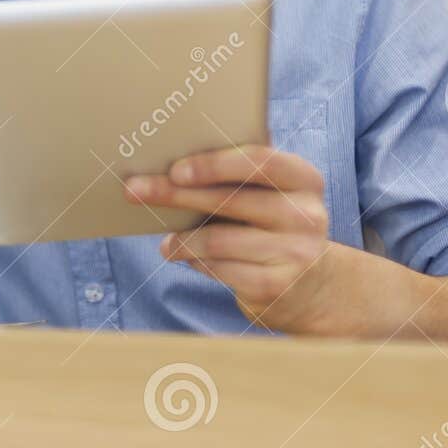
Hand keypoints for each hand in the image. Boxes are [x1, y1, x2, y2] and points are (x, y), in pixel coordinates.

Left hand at [122, 145, 332, 333]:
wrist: (312, 287)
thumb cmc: (272, 228)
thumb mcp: (269, 197)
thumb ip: (235, 180)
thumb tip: (165, 173)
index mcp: (304, 179)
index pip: (259, 161)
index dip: (213, 164)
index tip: (175, 169)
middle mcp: (306, 214)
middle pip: (228, 199)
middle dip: (175, 194)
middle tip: (135, 191)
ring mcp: (296, 253)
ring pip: (217, 240)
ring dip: (181, 240)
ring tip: (166, 243)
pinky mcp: (278, 286)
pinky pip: (220, 269)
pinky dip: (196, 262)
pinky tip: (187, 258)